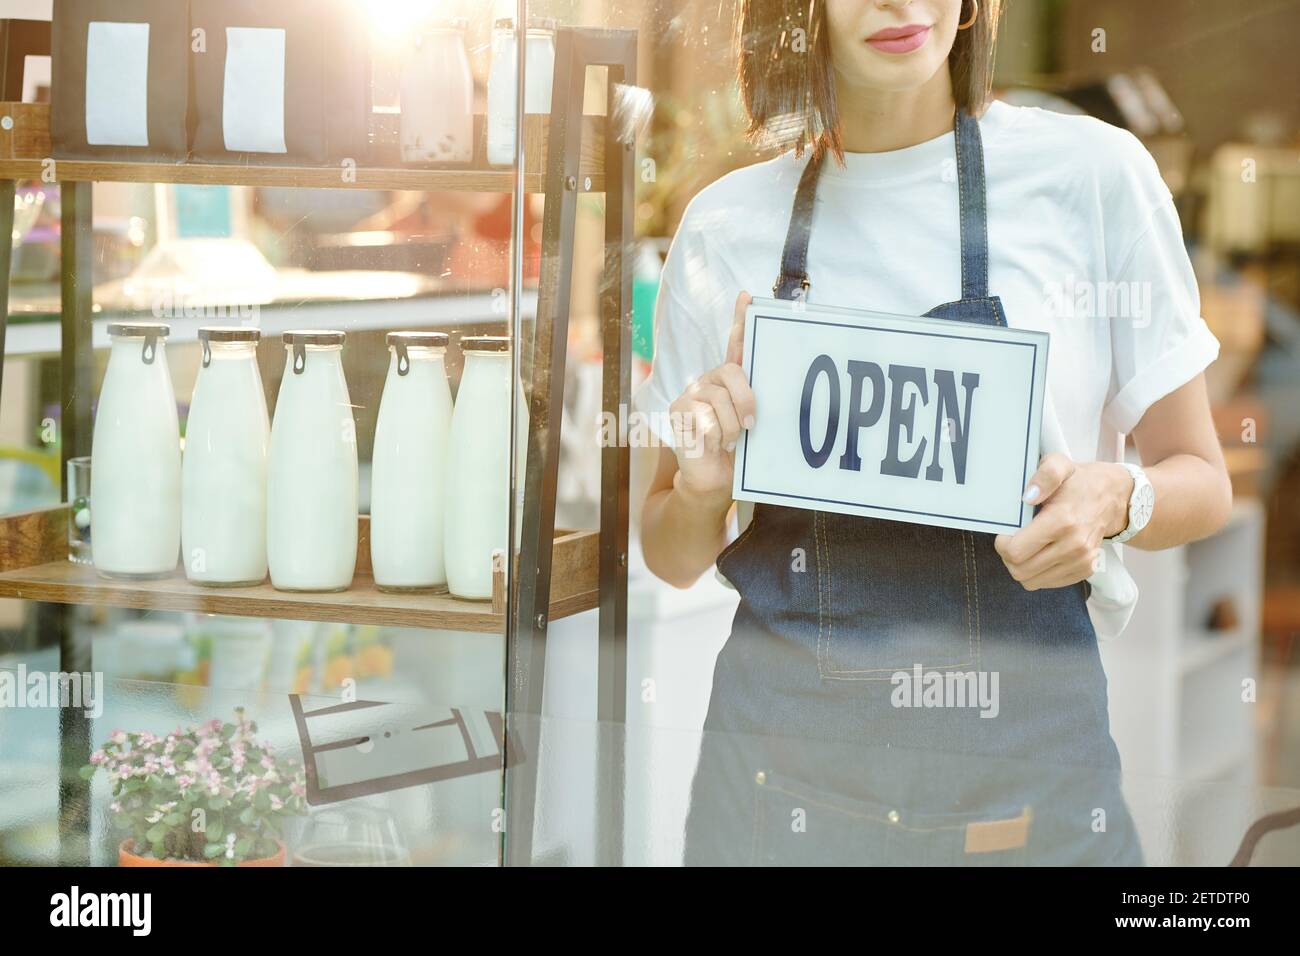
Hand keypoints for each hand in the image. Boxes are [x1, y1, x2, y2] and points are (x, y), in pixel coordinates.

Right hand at [668, 291, 755, 506]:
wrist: (713, 482)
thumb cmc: (736, 454)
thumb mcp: (752, 424)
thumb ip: (758, 401)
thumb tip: (778, 387)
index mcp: (729, 382)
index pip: (736, 343)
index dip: (740, 318)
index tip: (747, 297)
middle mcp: (708, 381)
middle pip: (732, 372)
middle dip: (746, 401)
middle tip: (750, 424)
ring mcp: (690, 394)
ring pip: (720, 400)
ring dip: (731, 427)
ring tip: (727, 441)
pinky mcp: (678, 410)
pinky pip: (706, 416)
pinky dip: (716, 435)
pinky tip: (712, 444)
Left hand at [993, 454, 1133, 590]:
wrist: (1114, 498)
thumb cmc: (1079, 481)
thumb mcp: (1060, 464)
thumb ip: (1044, 475)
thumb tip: (1028, 497)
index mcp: (1062, 521)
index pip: (1015, 551)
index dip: (1001, 544)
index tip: (1005, 532)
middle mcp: (1074, 546)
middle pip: (1019, 570)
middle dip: (1008, 557)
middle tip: (1012, 540)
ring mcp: (1082, 561)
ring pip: (1031, 581)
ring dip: (1021, 566)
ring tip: (1027, 546)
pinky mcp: (1086, 570)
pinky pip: (1047, 583)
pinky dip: (1037, 573)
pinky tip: (1041, 553)